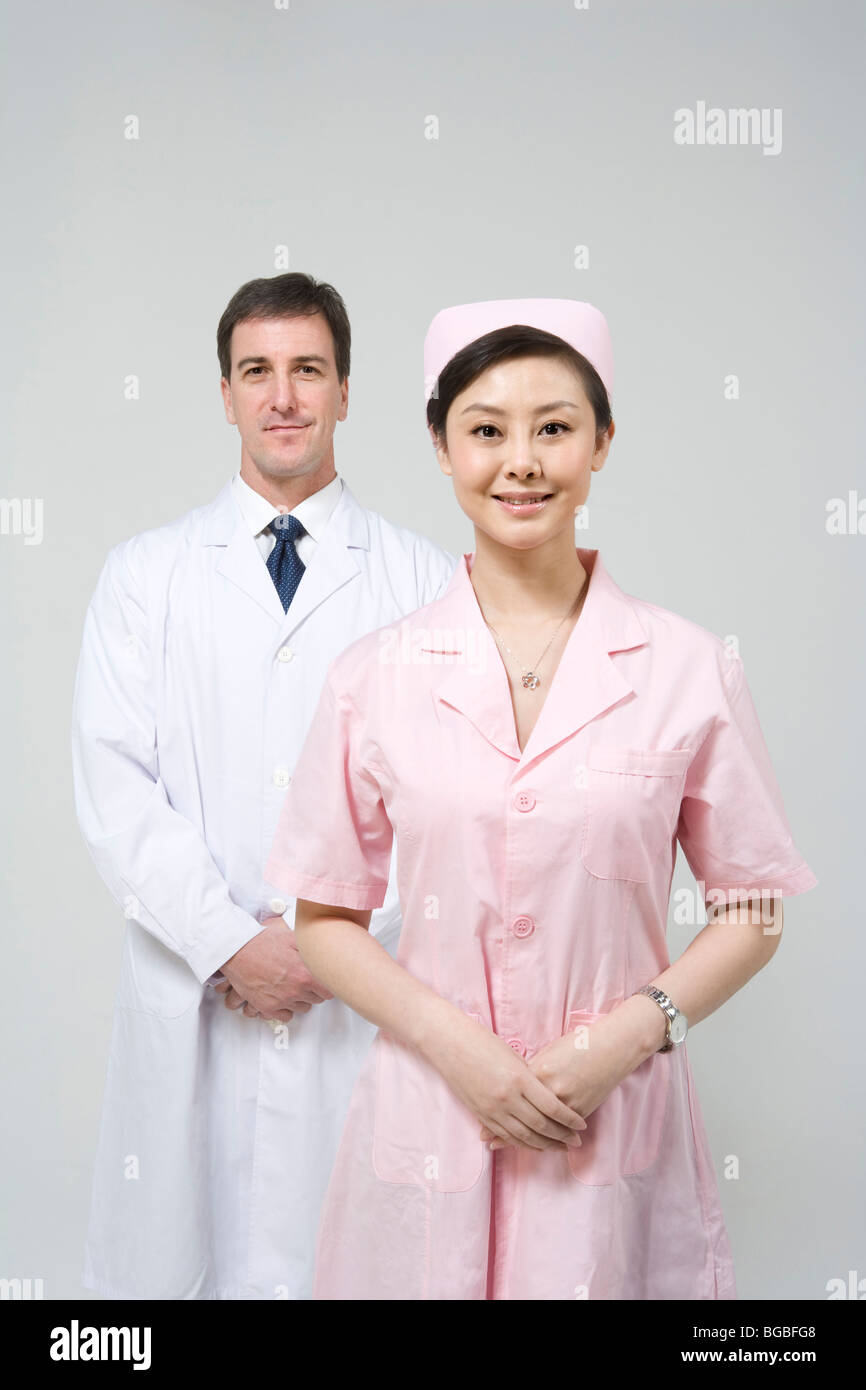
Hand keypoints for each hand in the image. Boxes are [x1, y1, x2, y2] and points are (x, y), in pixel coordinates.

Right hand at [217, 917, 334, 1022]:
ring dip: (301, 999)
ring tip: (294, 987)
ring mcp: (281, 1000)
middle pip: (317, 1000)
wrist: (237, 950)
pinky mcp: (267, 1007)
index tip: (324, 980)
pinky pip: (286, 1016)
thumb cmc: (263, 941)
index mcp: (305, 973)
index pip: (330, 990)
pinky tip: (285, 998)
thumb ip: (311, 948)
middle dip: (314, 990)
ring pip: (302, 1008)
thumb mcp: (292, 937)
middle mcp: (295, 989)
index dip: (327, 984)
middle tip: (306, 980)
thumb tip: (323, 952)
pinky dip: (286, 1009)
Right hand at [432, 1015, 587, 1151]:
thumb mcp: (513, 1057)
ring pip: (524, 1135)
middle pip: (541, 1125)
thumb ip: (529, 1079)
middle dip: (562, 1136)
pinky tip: (534, 1145)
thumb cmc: (483, 1042)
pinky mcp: (481, 1115)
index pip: (552, 1107)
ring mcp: (492, 1109)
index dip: (569, 1119)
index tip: (581, 1125)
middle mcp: (507, 1098)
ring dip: (545, 1145)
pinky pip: (506, 1135)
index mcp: (519, 1079)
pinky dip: (522, 1143)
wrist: (449, 1044)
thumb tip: (546, 1095)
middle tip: (576, 1142)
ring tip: (560, 1148)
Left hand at [478, 1019, 628, 1148]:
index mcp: (531, 1072)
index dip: (496, 1116)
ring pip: (541, 1128)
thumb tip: (514, 1089)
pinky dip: (551, 1138)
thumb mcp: (548, 1054)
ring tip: (511, 1148)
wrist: (610, 1047)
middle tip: (491, 1144)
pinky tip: (543, 1145)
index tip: (483, 1130)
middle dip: (505, 1134)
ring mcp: (562, 1101)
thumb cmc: (577, 1045)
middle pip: (522, 1118)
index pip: (509, 1099)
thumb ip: (529, 1072)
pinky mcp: (579, 1108)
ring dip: (529, 1141)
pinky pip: (560, 1129)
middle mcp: (544, 1089)